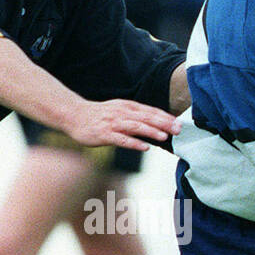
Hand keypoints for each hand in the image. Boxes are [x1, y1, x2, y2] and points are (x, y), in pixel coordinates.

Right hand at [62, 99, 181, 150]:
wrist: (75, 115)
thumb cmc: (99, 115)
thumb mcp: (119, 110)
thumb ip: (135, 115)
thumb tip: (155, 123)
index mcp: (127, 106)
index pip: (150, 111)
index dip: (165, 117)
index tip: (178, 123)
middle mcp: (122, 113)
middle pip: (146, 117)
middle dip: (163, 123)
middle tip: (177, 129)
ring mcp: (113, 123)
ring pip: (136, 126)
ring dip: (151, 131)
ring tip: (164, 136)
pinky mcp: (105, 134)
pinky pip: (122, 139)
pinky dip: (134, 143)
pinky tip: (145, 147)